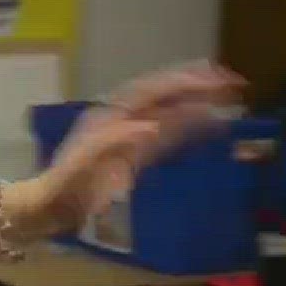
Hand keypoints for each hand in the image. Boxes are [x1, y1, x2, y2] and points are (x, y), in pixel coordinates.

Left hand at [23, 60, 244, 234]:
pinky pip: (167, 134)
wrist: (54, 208)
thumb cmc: (67, 187)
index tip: (213, 77)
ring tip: (228, 96)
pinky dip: (189, 127)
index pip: (151, 90)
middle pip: (162, 95)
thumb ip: (114, 142)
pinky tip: (210, 126)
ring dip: (196, 103)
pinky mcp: (135, 155)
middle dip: (195, 85)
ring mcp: (129, 136)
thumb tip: (150, 125)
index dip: (181, 81)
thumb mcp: (85, 164)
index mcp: (109, 116)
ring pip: (168, 111)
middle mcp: (120, 119)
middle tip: (232, 82)